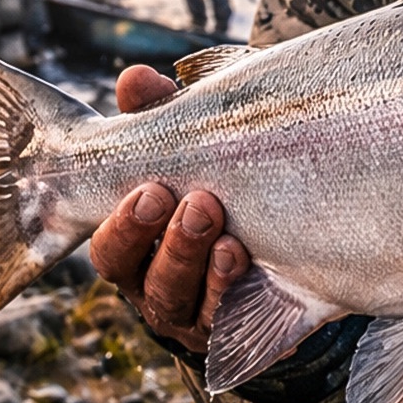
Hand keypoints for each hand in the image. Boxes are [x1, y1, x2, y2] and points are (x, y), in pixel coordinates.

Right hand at [89, 65, 251, 351]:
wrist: (293, 223)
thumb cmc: (225, 172)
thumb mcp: (198, 138)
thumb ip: (164, 114)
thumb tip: (136, 80)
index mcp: (136, 243)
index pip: (109, 245)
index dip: (123, 224)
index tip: (152, 189)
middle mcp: (158, 283)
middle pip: (145, 280)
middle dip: (168, 245)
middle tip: (196, 204)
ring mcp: (198, 310)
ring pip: (185, 304)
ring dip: (203, 268)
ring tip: (227, 235)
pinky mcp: (241, 323)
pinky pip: (233, 320)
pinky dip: (238, 293)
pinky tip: (251, 259)